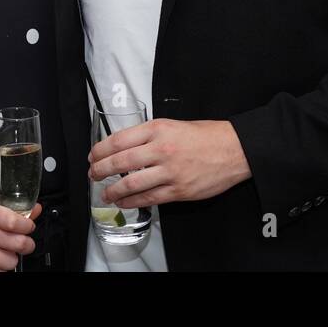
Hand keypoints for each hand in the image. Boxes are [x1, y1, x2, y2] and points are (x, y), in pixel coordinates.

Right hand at [0, 201, 39, 271]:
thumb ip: (13, 211)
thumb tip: (36, 210)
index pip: (15, 223)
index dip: (28, 226)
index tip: (29, 227)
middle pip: (18, 244)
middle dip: (26, 244)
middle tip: (23, 243)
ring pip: (10, 262)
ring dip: (12, 258)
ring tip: (5, 252)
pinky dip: (1, 269)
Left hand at [88, 119, 250, 208]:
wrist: (234, 149)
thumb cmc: (206, 135)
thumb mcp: (173, 124)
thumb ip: (150, 135)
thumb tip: (125, 146)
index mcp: (158, 129)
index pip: (119, 140)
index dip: (101, 149)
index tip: (93, 155)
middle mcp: (161, 149)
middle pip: (120, 162)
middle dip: (101, 170)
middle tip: (93, 174)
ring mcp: (170, 171)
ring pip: (131, 184)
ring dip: (113, 190)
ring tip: (105, 193)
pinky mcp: (178, 190)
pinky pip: (148, 198)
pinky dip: (132, 201)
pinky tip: (124, 201)